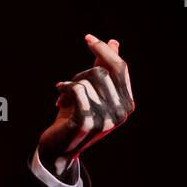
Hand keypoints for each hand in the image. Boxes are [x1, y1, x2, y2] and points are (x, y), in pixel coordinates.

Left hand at [38, 34, 133, 175]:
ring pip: (88, 79)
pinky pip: (77, 89)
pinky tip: (58, 95)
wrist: (59, 149)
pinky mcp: (87, 121)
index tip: (88, 38)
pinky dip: (65, 88)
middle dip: (81, 73)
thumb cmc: (75, 117)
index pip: (121, 68)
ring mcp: (106, 118)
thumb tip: (114, 42)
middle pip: (102, 71)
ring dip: (71, 84)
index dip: (105, 50)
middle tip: (69, 85)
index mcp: (127, 103)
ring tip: (64, 97)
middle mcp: (121, 112)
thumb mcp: (92, 91)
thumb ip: (104, 68)